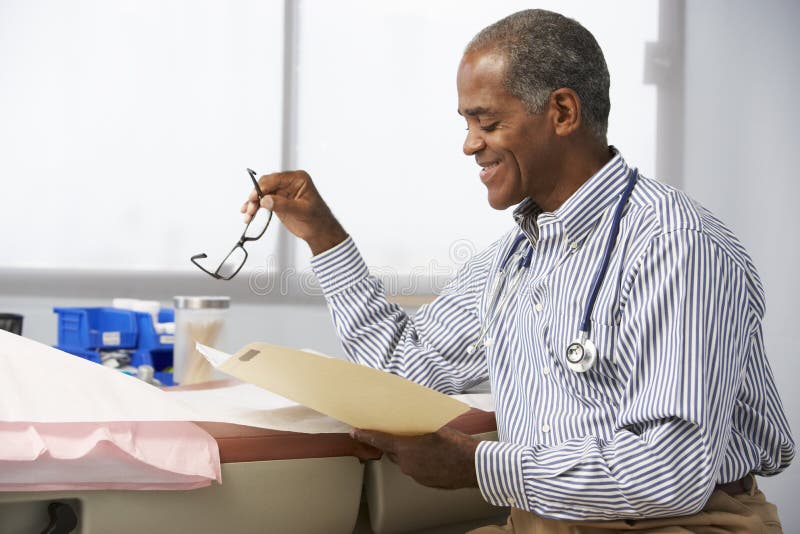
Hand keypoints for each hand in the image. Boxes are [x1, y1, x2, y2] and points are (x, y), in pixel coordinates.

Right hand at [241, 170, 347, 254]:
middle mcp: (289, 183)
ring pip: (262, 193)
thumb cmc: (317, 219)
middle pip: (266, 184)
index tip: (254, 197)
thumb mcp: (301, 211)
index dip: (262, 187)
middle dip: (256, 196)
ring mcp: (282, 191)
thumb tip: (266, 199)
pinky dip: (255, 207)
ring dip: (253, 203)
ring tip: (248, 214)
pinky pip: (263, 201)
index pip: (276, 179)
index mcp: (298, 179)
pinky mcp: (277, 200)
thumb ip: (283, 204)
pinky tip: (249, 214)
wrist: (319, 231)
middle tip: (250, 207)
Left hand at [350, 427, 479, 488]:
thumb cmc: (457, 445)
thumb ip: (417, 426)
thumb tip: (410, 419)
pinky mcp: (425, 482)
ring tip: (425, 445)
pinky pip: (416, 469)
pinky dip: (419, 462)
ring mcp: (416, 475)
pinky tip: (433, 456)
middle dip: (394, 443)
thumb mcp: (435, 428)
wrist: (473, 466)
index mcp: (407, 448)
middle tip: (402, 434)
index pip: (379, 441)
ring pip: (405, 461)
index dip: (365, 436)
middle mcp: (407, 464)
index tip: (354, 432)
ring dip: (409, 453)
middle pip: (393, 451)